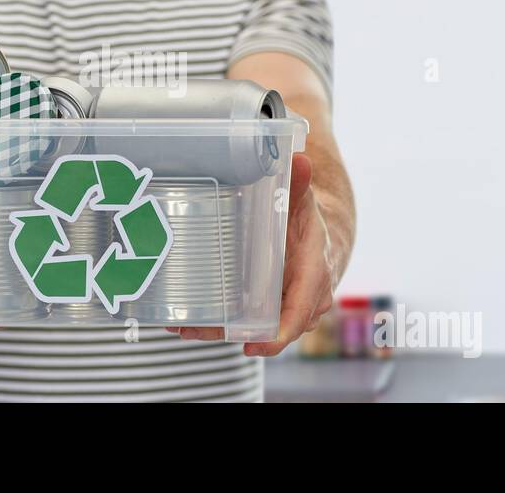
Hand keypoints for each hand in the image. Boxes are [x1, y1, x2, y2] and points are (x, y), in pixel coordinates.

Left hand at [166, 153, 336, 355]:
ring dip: (218, 330)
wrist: (322, 239)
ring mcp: (285, 308)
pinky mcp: (269, 309)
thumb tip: (300, 159)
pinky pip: (246, 323)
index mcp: (313, 275)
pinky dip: (218, 324)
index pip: (298, 312)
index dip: (276, 334)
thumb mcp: (304, 202)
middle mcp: (302, 299)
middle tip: (193, 330)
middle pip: (269, 327)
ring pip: (253, 328)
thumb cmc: (308, 222)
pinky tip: (187, 323)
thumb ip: (299, 184)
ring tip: (183, 328)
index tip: (252, 345)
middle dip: (231, 332)